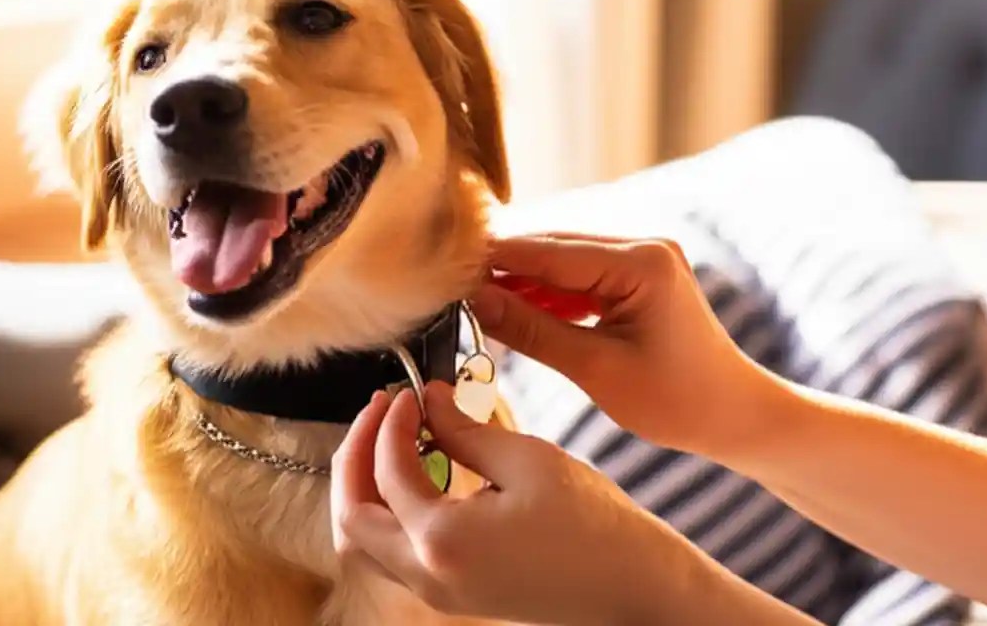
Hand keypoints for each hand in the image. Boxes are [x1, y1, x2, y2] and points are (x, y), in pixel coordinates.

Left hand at [330, 382, 720, 625]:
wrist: (634, 588)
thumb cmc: (595, 527)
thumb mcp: (528, 461)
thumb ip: (464, 428)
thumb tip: (425, 400)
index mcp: (442, 541)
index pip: (387, 471)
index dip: (390, 422)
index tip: (409, 391)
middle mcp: (429, 576)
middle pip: (352, 517)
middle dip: (355, 456)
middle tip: (380, 412)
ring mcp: (440, 592)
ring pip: (365, 544)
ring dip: (366, 489)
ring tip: (390, 441)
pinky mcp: (455, 594)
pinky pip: (395, 555)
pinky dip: (391, 513)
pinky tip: (420, 473)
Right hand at [473, 234, 790, 460]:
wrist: (736, 415)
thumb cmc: (678, 401)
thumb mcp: (596, 369)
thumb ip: (533, 330)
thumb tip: (476, 301)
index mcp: (641, 262)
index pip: (549, 251)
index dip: (494, 260)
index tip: (444, 270)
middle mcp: (643, 246)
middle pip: (552, 246)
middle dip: (502, 267)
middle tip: (449, 287)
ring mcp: (642, 257)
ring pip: (560, 259)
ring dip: (520, 280)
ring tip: (473, 303)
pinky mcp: (637, 275)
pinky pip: (578, 275)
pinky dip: (546, 293)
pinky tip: (512, 310)